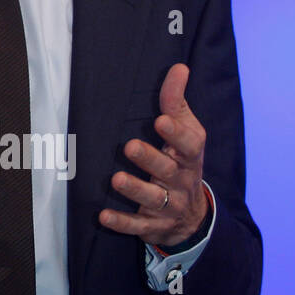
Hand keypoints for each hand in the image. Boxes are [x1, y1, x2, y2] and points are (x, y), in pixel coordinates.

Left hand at [99, 63, 209, 247]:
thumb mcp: (185, 133)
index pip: (189, 144)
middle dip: (150, 159)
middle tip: (130, 146)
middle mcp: (181, 180)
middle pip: (167, 171)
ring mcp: (169, 206)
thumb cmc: (181, 161)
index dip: (176, 133)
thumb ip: (177, 102)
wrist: (192, 214)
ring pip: (154, 199)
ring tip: (116, 178)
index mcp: (189, 156)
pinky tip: (103, 215)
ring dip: (135, 190)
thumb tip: (179, 68)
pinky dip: (122, 222)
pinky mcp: (154, 225)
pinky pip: (138, 226)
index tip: (161, 120)